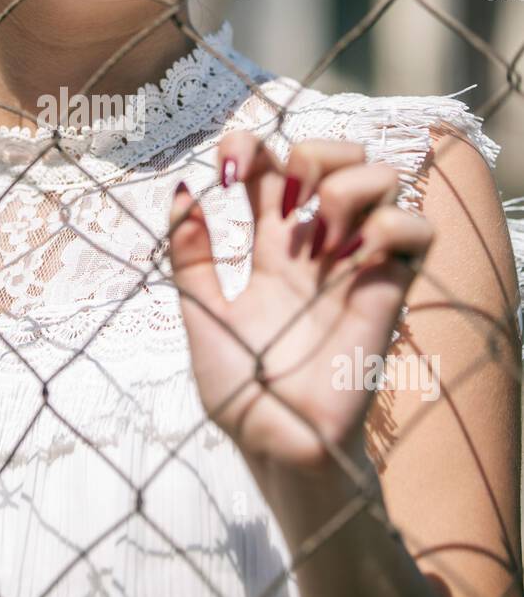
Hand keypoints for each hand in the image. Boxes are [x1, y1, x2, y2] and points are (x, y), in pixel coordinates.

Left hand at [168, 130, 432, 473]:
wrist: (279, 447)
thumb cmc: (241, 395)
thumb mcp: (202, 318)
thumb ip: (189, 259)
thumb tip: (180, 194)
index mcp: (271, 252)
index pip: (272, 169)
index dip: (252, 148)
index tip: (225, 167)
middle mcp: (317, 249)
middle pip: (332, 157)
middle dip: (310, 152)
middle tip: (287, 193)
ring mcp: (356, 265)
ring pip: (381, 177)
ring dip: (347, 187)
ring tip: (323, 236)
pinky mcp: (390, 289)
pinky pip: (416, 228)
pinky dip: (389, 223)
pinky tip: (355, 254)